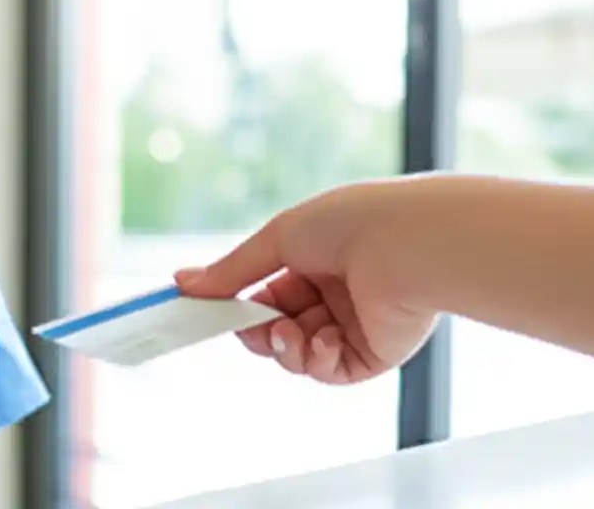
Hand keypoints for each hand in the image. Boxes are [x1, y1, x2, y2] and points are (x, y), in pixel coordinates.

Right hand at [175, 181, 438, 384]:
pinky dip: (317, 359)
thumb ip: (231, 270)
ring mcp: (355, 325)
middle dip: (256, 329)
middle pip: (276, 326)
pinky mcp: (374, 354)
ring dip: (283, 346)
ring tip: (285, 332)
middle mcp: (337, 292)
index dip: (239, 302)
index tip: (207, 309)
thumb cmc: (349, 223)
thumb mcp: (277, 239)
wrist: (410, 243)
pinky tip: (323, 339)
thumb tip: (182, 282)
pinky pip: (329, 370)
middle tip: (244, 324)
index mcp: (318, 258)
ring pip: (297, 353)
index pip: (266, 290)